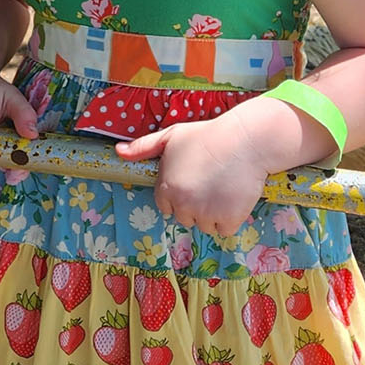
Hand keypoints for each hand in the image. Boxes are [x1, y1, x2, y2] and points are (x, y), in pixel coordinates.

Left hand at [116, 117, 278, 238]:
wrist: (246, 139)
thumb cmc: (209, 136)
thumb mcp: (172, 136)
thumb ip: (144, 147)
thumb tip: (118, 151)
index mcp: (166, 188)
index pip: (167, 206)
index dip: (181, 194)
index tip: (194, 181)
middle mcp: (183, 204)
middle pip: (186, 217)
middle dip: (197, 205)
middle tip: (212, 182)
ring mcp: (206, 214)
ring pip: (206, 225)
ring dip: (215, 213)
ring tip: (225, 187)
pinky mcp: (228, 219)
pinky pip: (225, 229)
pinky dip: (232, 218)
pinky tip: (235, 196)